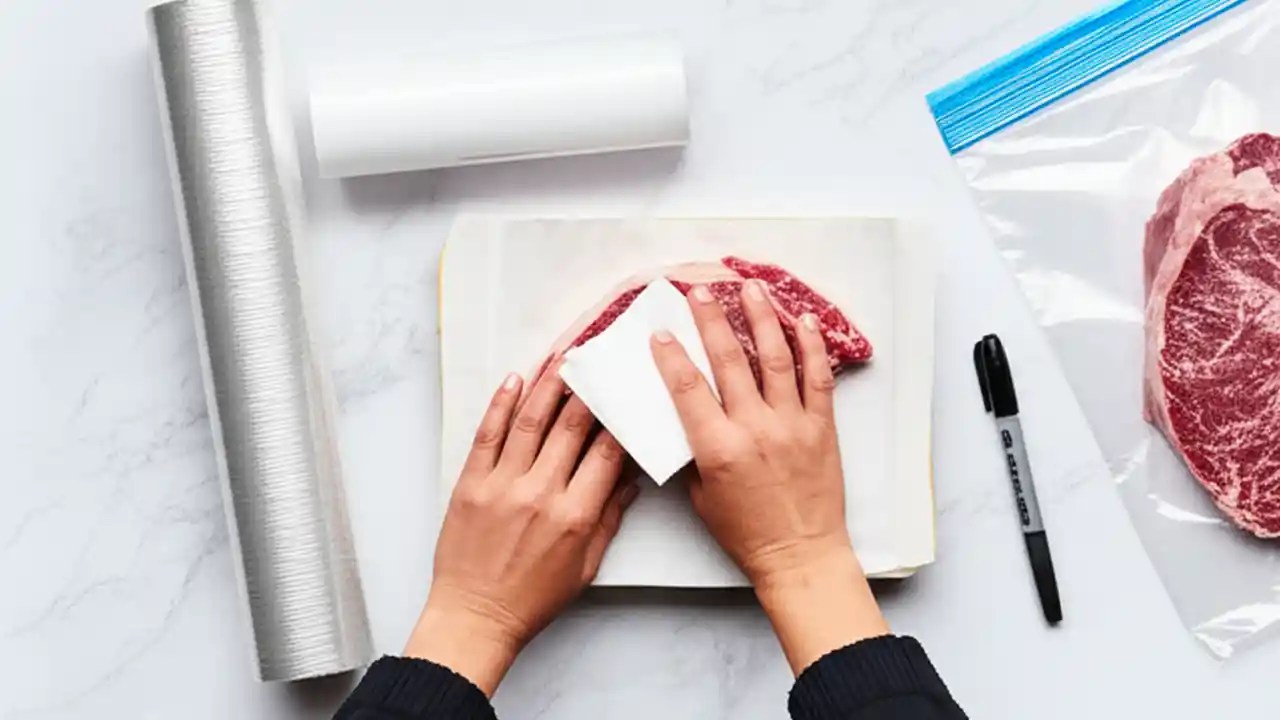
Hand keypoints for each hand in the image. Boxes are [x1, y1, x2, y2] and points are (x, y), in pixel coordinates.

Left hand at [406, 365, 637, 694]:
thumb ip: (610, 518)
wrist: (476, 617)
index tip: (626, 393)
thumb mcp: (586, 565)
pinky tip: (515, 380)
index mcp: (575, 515)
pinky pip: (488, 435)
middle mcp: (540, 494)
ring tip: (562, 355)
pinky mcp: (471, 485)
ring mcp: (503, 486)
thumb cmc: (532, 598)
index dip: (618, 418)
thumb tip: (629, 480)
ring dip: (549, 383)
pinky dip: (501, 404)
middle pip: (571, 427)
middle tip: (597, 359)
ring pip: (531, 422)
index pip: (606, 452)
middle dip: (588, 388)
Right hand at [650, 280, 888, 672]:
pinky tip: (804, 320)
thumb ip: (693, 452)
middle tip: (701, 291)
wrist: (800, 555)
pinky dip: (812, 346)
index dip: (671, 356)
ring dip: (761, 318)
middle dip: (711, 320)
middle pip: (729, 361)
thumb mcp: (701, 497)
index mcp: (718, 448)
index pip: (688, 389)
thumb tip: (685, 415)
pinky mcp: (822, 427)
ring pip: (775, 358)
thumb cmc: (746, 533)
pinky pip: (818, 378)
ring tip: (751, 289)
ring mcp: (792, 424)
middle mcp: (755, 429)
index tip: (660, 332)